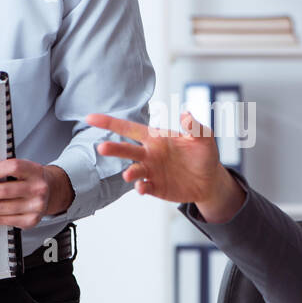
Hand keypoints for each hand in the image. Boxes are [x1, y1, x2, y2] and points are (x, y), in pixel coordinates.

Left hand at [0, 159, 72, 228]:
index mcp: (34, 171)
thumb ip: (4, 171)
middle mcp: (37, 189)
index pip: (13, 168)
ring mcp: (35, 206)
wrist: (52, 192)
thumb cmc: (30, 179)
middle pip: (4, 191)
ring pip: (1, 208)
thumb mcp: (23, 169)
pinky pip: (3, 221)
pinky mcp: (30, 221)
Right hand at [86, 111, 245, 222]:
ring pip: (134, 171)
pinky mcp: (157, 187)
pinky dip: (141, 188)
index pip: (130, 128)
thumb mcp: (204, 137)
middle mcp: (150, 154)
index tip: (90, 118)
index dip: (110, 122)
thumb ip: (194, 126)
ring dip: (129, 172)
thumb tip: (185, 114)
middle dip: (114, 148)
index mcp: (156, 138)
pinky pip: (145, 187)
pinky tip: (142, 188)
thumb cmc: (204, 154)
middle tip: (101, 147)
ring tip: (128, 175)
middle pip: (127, 150)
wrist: (211, 180)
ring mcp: (152, 172)